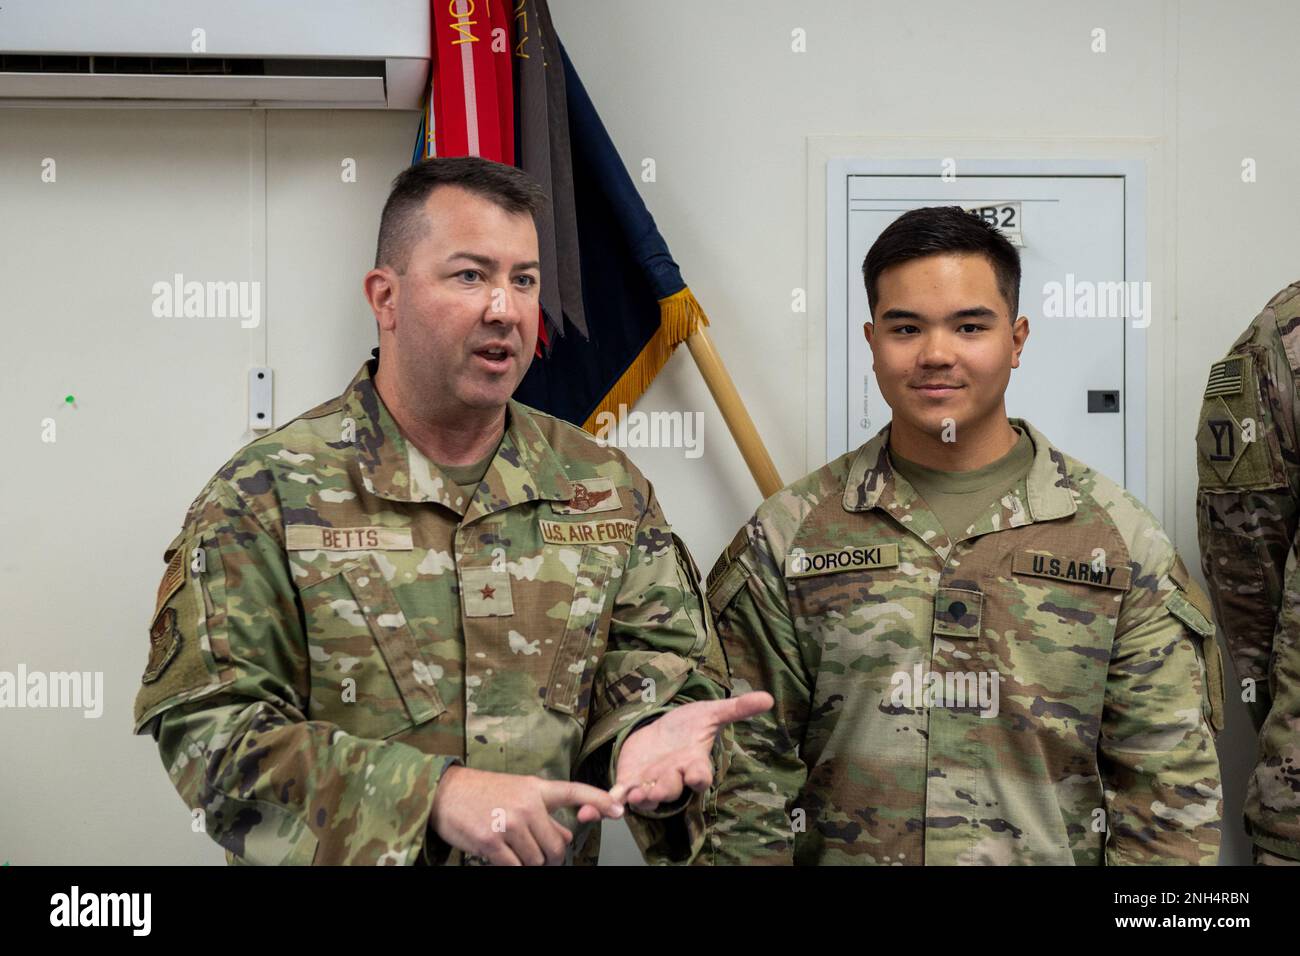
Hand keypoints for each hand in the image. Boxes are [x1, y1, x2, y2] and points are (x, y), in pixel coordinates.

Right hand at [429, 766, 624, 865]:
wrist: (445, 793)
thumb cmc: (483, 793)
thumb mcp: (518, 794)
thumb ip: (544, 814)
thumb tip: (568, 836)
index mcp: (536, 788)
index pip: (574, 792)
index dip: (599, 801)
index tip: (619, 810)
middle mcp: (527, 804)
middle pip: (556, 847)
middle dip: (549, 858)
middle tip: (535, 856)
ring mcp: (510, 823)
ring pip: (536, 861)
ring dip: (527, 864)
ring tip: (512, 850)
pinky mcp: (492, 841)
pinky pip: (515, 868)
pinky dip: (511, 868)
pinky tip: (500, 857)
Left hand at [610, 691, 773, 811]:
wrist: (662, 730)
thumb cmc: (690, 725)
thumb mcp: (711, 712)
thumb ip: (737, 708)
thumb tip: (768, 697)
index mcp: (693, 763)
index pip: (700, 775)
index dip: (699, 777)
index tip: (698, 775)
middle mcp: (673, 778)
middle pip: (671, 789)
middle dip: (664, 790)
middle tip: (654, 790)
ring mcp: (651, 782)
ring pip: (646, 797)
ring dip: (637, 799)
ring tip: (629, 798)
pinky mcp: (628, 782)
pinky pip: (618, 797)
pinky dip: (604, 806)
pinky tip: (588, 813)